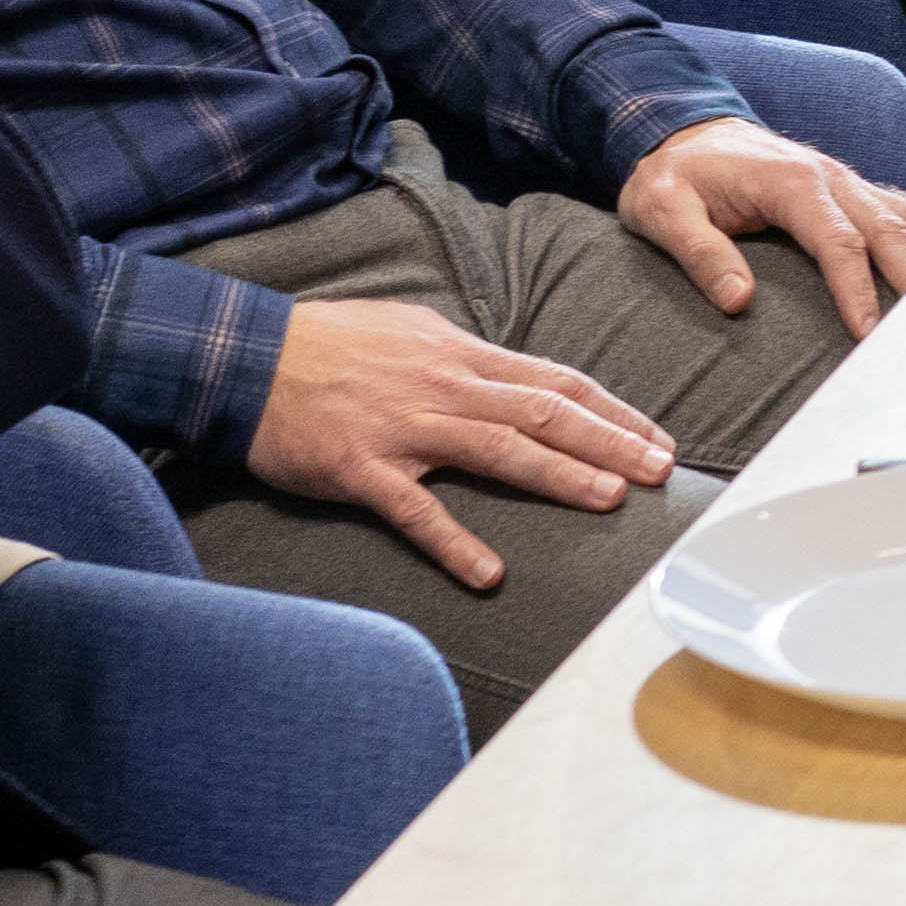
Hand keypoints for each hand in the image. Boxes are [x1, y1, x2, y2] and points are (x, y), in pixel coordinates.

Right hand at [247, 293, 683, 594]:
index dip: (611, 410)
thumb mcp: (410, 332)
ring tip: (609, 499)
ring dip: (557, 476)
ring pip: (497, 450)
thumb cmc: (329, 345)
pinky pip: (414, 510)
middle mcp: (443, 386)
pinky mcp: (362, 467)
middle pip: (543, 413)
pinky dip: (453, 542)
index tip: (655, 436)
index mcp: (460, 355)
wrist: (246, 356)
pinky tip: (489, 574)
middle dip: (609, 441)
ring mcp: (404, 427)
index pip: (554, 381)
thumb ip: (465, 358)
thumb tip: (513, 376)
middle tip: (659, 470)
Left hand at [615, 119, 905, 341]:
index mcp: (791, 181)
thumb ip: (700, 251)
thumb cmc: (674, 174)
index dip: (858, 290)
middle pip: (890, 231)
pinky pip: (903, 211)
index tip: (868, 335)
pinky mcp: (849, 190)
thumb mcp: (662, 210)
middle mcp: (831, 177)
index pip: (840, 242)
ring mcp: (846, 181)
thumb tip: (737, 299)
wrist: (683, 127)